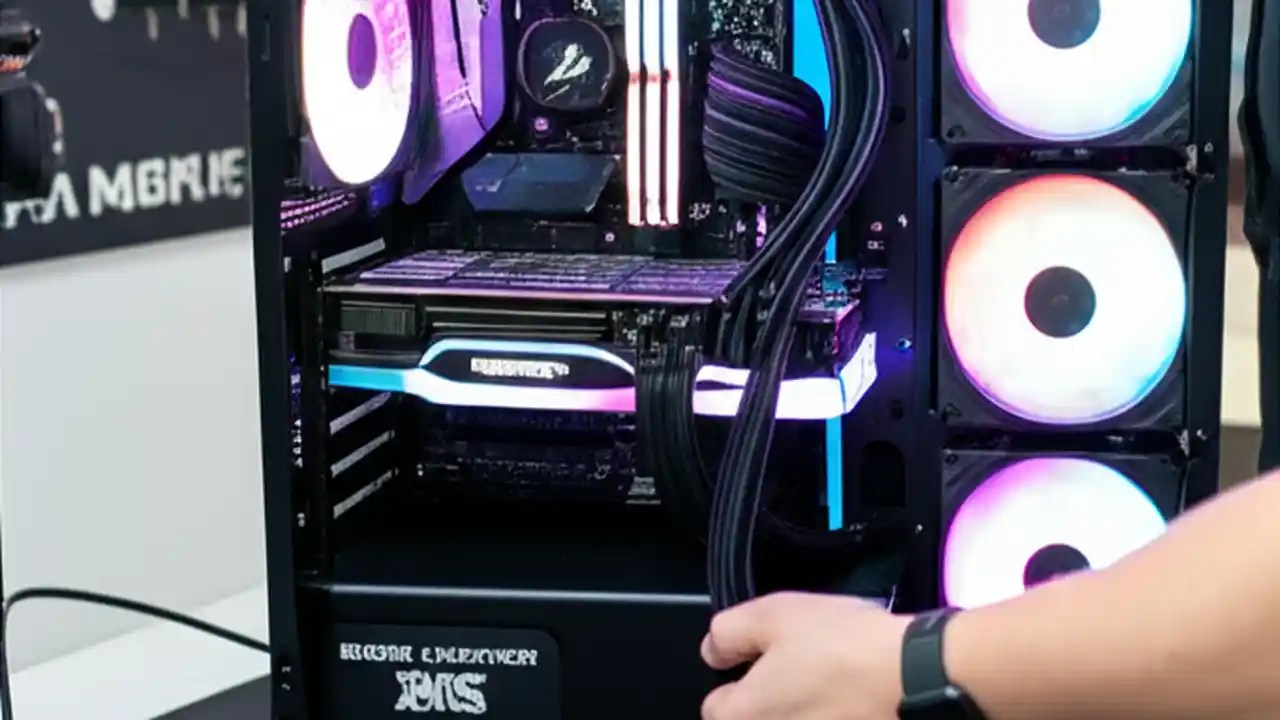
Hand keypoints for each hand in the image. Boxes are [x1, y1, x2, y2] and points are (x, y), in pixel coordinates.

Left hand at [700, 592, 912, 719]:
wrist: (917, 677)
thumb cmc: (842, 646)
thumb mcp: (774, 615)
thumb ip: (728, 633)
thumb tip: (713, 652)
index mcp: (743, 716)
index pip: (715, 706)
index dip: (736, 678)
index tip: (763, 662)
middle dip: (768, 702)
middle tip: (800, 673)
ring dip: (801, 712)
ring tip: (829, 686)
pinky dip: (831, 715)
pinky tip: (849, 702)